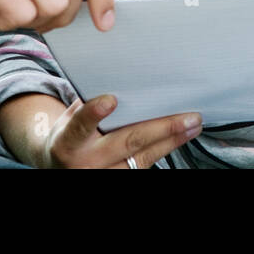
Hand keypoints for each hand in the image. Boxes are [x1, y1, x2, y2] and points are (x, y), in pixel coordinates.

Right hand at [38, 95, 200, 168]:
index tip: (110, 100)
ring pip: (144, 157)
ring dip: (172, 141)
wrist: (61, 170)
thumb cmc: (69, 137)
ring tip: (193, 125)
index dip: (94, 114)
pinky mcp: (118, 180)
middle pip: (127, 142)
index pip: (80, 126)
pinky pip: (145, 165)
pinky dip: (164, 149)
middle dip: (162, 128)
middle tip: (188, 116)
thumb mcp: (68, 119)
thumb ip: (87, 101)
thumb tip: (119, 73)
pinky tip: (180, 138)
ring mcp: (105, 175)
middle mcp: (87, 162)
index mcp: (68, 143)